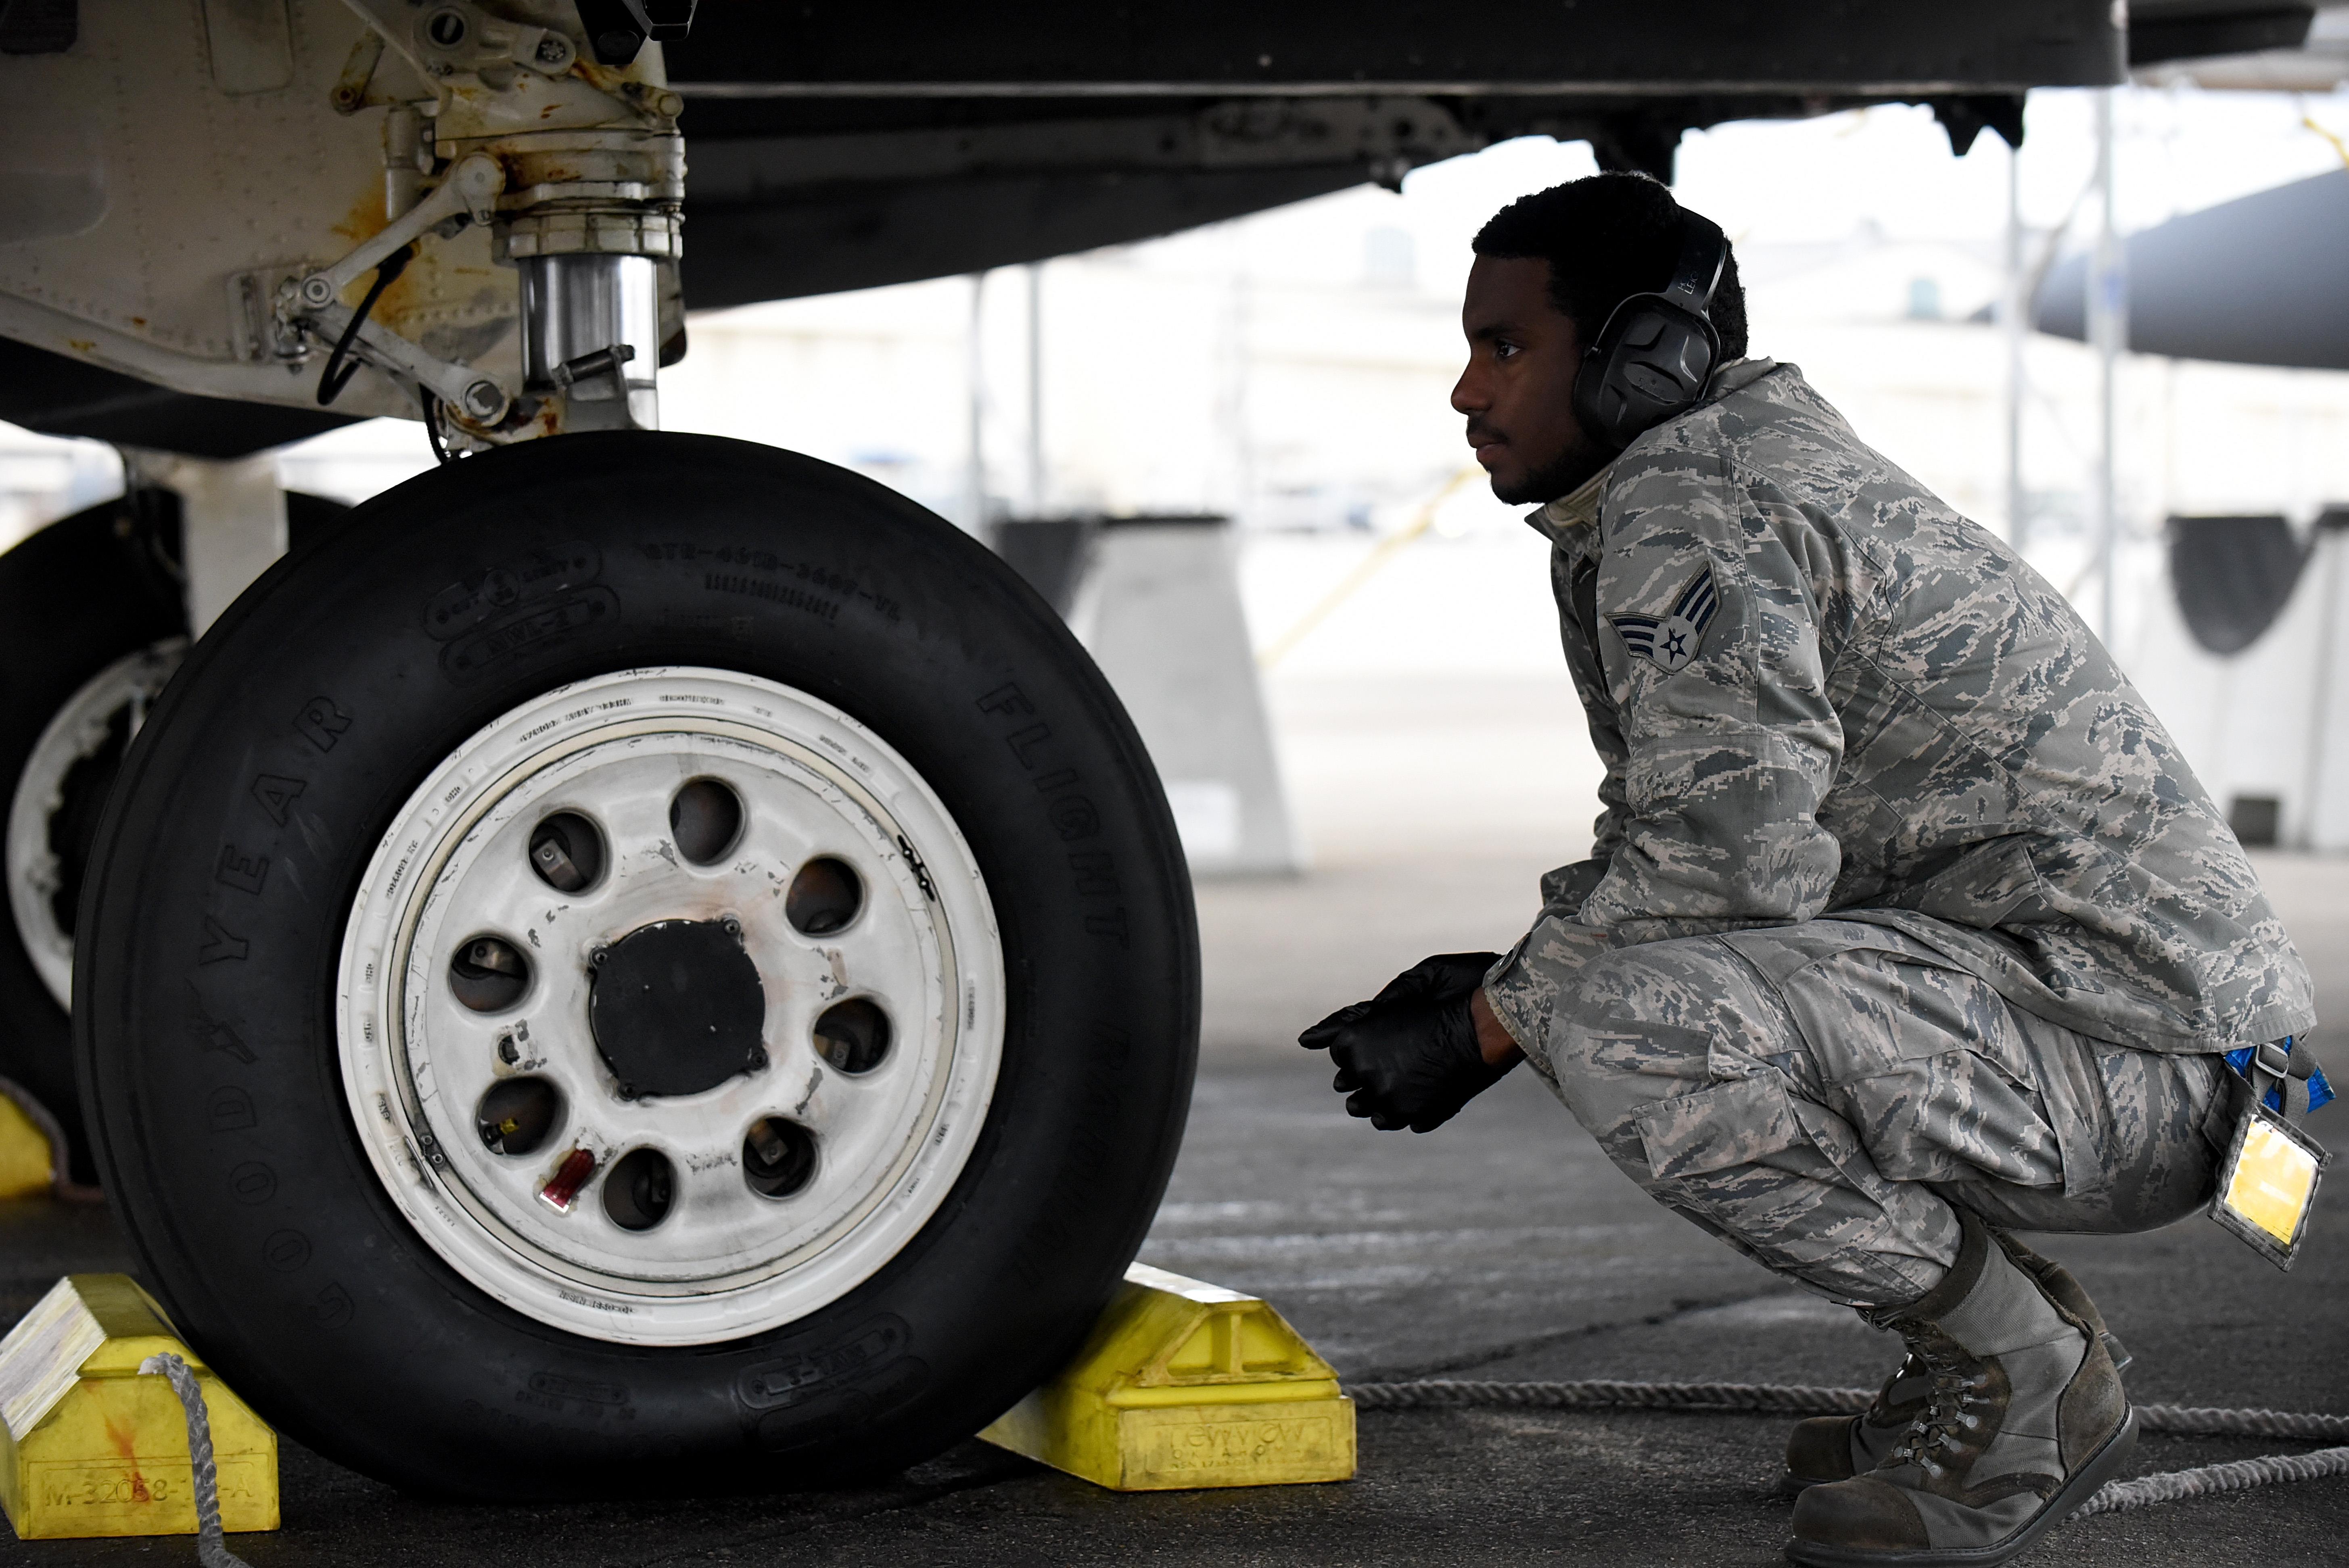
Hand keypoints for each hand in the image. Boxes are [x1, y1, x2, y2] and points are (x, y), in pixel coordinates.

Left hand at [1299, 952, 1515, 1132]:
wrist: (1499, 1019)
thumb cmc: (1456, 989)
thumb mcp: (1409, 986)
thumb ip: (1362, 1013)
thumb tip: (1306, 1040)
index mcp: (1355, 1042)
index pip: (1340, 1050)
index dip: (1361, 1040)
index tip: (1387, 1032)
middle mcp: (1366, 1075)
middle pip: (1348, 1084)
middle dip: (1364, 1070)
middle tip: (1397, 1053)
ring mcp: (1393, 1101)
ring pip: (1368, 1110)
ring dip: (1379, 1095)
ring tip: (1405, 1077)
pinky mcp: (1421, 1116)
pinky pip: (1399, 1121)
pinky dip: (1405, 1109)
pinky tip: (1422, 1092)